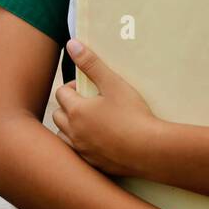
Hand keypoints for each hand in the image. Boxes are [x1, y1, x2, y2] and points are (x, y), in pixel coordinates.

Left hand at [51, 39, 158, 176]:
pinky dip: (80, 145)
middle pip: (58, 115)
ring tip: (90, 122)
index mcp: (76, 111)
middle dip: (68, 106)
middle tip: (88, 103)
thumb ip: (91, 63)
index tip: (88, 87)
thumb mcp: (113, 83)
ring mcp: (82, 150)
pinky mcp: (92, 164)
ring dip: (70, 127)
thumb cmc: (133, 115)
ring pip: (63, 136)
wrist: (151, 150)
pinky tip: (98, 140)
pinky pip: (77, 153)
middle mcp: (74, 132)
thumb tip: (72, 44)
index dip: (73, 87)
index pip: (61, 93)